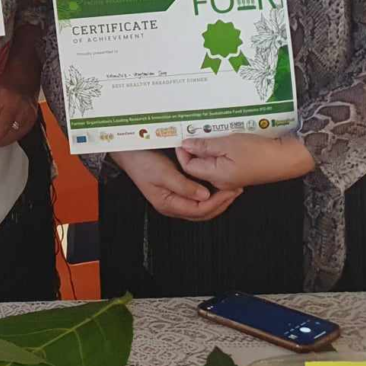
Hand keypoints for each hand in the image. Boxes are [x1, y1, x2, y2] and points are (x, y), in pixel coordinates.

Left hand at [0, 83, 38, 149]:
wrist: (25, 78)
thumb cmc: (4, 84)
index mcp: (1, 96)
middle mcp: (15, 105)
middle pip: (1, 130)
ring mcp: (26, 113)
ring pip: (11, 135)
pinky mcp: (32, 119)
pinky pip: (19, 134)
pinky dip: (9, 139)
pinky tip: (2, 139)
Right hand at [111, 149, 242, 221]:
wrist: (129, 153)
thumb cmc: (142, 162)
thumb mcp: (163, 173)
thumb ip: (184, 186)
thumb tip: (205, 196)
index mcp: (168, 204)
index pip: (199, 210)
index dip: (217, 202)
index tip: (230, 191)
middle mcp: (173, 205)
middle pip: (203, 212)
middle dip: (221, 203)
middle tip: (236, 190)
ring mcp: (175, 198)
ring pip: (202, 206)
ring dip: (218, 199)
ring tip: (231, 188)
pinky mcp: (176, 190)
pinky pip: (198, 197)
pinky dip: (210, 193)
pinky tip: (217, 184)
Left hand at [177, 134, 314, 189]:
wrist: (286, 157)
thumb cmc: (259, 151)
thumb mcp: (228, 143)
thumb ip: (205, 145)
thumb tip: (185, 145)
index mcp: (216, 175)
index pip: (188, 166)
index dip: (183, 151)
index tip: (182, 135)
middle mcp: (221, 181)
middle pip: (198, 165)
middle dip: (194, 148)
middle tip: (194, 130)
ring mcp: (230, 177)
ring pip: (209, 162)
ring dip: (206, 147)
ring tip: (208, 131)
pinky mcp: (238, 171)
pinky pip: (221, 161)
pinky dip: (218, 150)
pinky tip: (221, 138)